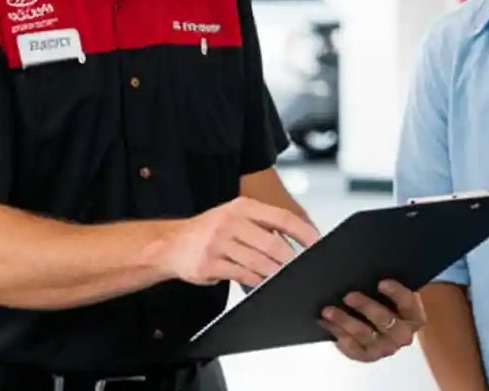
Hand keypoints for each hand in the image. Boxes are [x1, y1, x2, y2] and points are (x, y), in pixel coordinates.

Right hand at [161, 197, 319, 286]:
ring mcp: (218, 243)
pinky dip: (255, 280)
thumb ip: (261, 224)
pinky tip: (259, 281)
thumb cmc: (209, 230)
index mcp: (241, 207)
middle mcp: (230, 221)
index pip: (281, 217)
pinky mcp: (210, 263)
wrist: (172, 243)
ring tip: (280, 276)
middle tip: (297, 268)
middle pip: (272, 244)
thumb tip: (295, 239)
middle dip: (289, 260)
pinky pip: (242, 275)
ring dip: (273, 273)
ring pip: (258, 262)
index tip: (316, 244)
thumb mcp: (234, 215)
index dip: (302, 232)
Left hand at [319, 280, 425, 361]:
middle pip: (387, 323)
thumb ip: (378, 270)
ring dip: (346, 323)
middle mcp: (403, 333)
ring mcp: (386, 347)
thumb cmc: (381, 294)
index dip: (396, 293)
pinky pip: (355, 351)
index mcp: (413, 313)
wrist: (377, 314)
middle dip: (367, 308)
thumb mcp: (384, 280)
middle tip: (348, 295)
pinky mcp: (368, 355)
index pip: (408, 303)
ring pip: (367, 337)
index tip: (381, 282)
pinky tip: (328, 325)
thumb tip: (356, 250)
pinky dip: (341, 338)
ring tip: (328, 311)